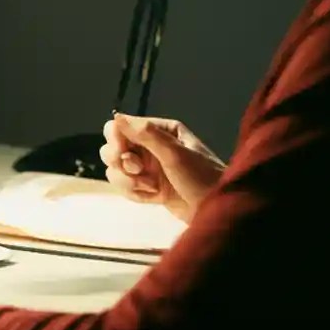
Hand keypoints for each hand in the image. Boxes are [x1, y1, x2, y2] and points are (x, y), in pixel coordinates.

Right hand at [100, 112, 225, 221]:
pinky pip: (125, 187)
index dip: (116, 139)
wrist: (217, 211)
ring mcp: (148, 168)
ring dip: (128, 181)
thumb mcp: (175, 153)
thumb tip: (117, 118)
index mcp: (161, 130)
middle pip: (112, 147)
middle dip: (120, 161)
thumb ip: (145, 134)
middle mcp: (151, 146)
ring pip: (116, 170)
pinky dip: (135, 194)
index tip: (122, 153)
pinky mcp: (148, 188)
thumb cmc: (201, 177)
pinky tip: (154, 198)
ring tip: (150, 187)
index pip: (120, 127)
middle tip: (136, 169)